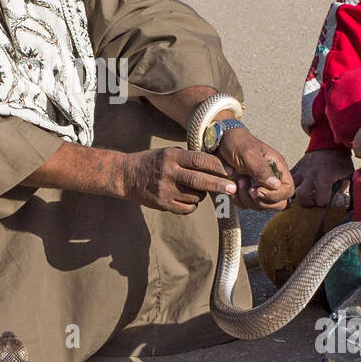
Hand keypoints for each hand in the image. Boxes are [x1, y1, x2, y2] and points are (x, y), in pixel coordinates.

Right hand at [120, 147, 238, 212]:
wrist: (127, 176)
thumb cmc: (153, 162)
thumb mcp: (168, 153)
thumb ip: (189, 159)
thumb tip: (217, 167)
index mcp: (171, 157)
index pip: (199, 160)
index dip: (217, 166)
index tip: (230, 171)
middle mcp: (168, 173)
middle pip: (199, 181)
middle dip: (219, 185)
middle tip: (233, 189)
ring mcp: (165, 191)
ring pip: (195, 196)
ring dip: (202, 194)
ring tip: (195, 188)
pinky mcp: (162, 204)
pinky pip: (187, 208)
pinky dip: (192, 204)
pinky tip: (187, 197)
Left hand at [216, 130, 293, 211]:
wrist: (220, 141)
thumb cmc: (237, 142)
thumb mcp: (249, 154)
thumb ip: (262, 170)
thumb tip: (276, 185)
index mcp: (277, 167)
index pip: (288, 190)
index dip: (275, 195)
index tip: (258, 190)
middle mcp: (272, 178)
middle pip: (278, 202)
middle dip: (262, 201)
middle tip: (248, 189)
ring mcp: (260, 186)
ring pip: (262, 206)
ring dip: (248, 200)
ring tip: (238, 181)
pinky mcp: (248, 191)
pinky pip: (248, 205)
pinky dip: (239, 200)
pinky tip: (233, 187)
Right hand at [291, 149, 352, 207]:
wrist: (329, 142)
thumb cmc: (340, 160)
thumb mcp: (348, 174)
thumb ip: (344, 188)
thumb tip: (341, 200)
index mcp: (324, 179)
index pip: (321, 201)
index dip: (324, 203)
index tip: (327, 200)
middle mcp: (310, 176)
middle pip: (301, 196)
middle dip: (307, 202)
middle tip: (313, 200)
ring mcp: (301, 171)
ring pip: (291, 188)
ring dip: (297, 193)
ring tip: (305, 194)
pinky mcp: (296, 167)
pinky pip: (289, 179)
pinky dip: (292, 184)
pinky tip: (298, 186)